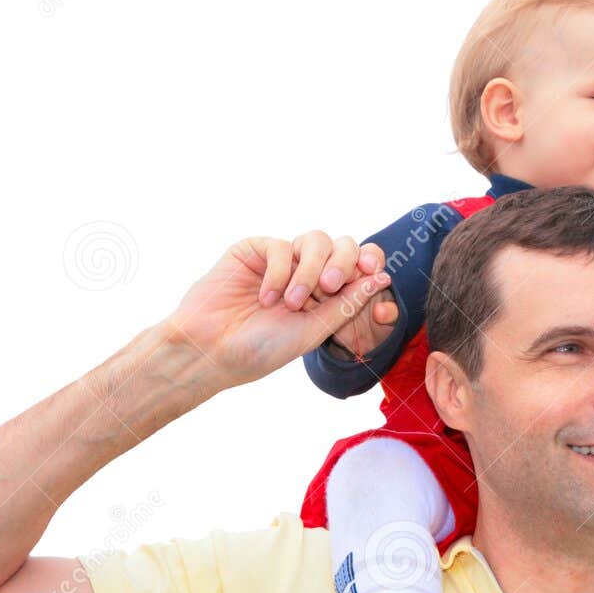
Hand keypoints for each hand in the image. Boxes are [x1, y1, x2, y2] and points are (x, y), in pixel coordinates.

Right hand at [163, 231, 389, 387]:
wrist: (210, 351)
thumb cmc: (260, 350)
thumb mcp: (313, 331)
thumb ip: (347, 305)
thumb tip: (383, 278)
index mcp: (325, 295)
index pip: (357, 267)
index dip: (368, 264)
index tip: (375, 273)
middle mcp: (306, 273)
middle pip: (342, 246)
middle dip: (343, 262)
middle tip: (330, 286)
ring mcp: (281, 261)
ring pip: (315, 241)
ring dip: (310, 270)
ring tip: (292, 303)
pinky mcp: (254, 250)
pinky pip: (281, 246)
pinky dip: (279, 272)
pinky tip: (266, 298)